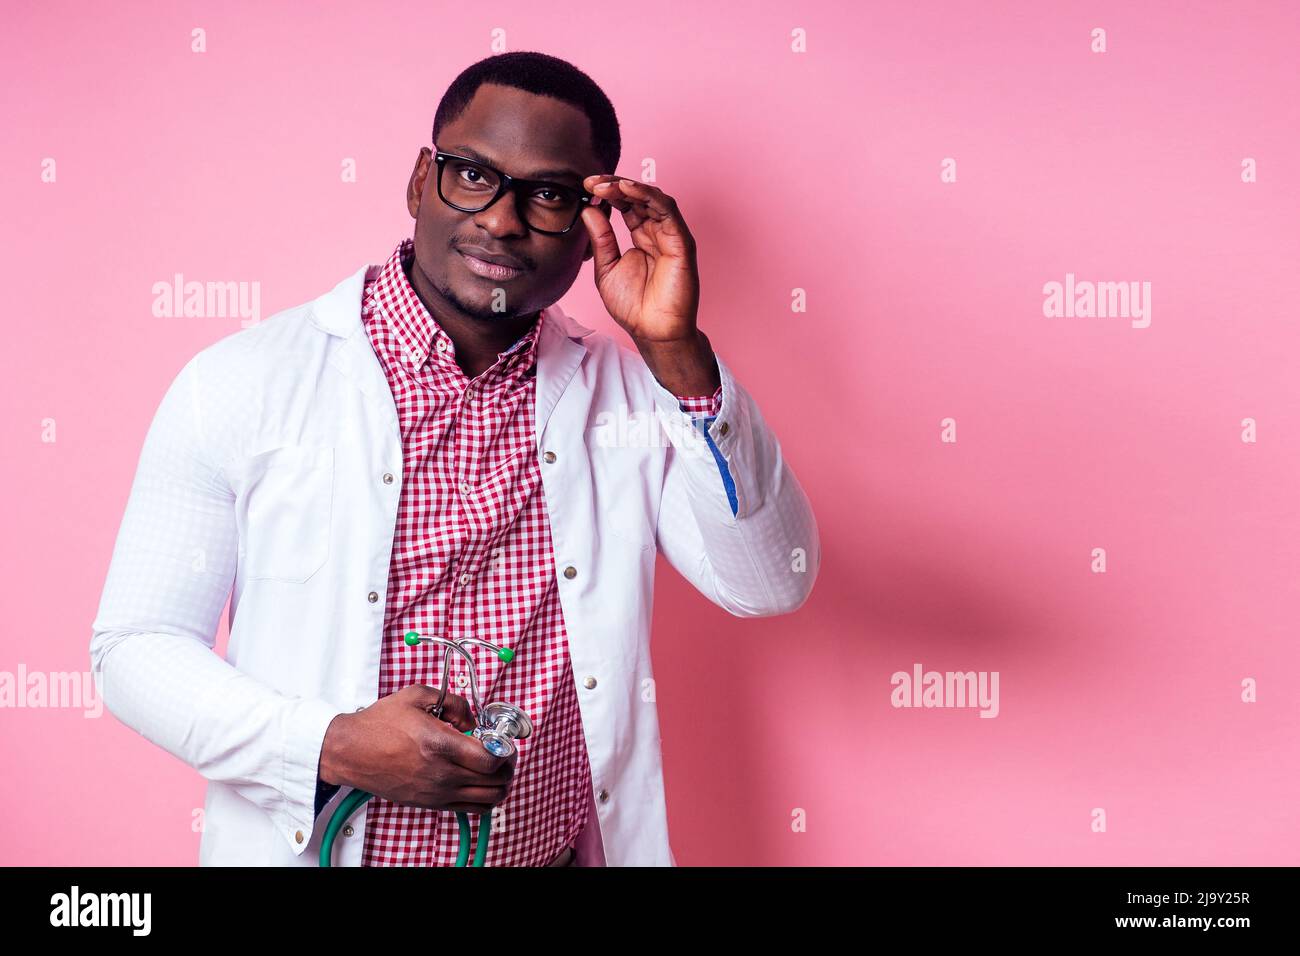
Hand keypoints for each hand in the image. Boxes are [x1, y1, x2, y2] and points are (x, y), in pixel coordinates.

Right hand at [319, 684, 515, 813]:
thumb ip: (455, 702)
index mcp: (439, 745)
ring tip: (496, 766)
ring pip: (489, 799)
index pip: (490, 759)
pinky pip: (472, 808)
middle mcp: (441, 774)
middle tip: (503, 750)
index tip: (501, 738)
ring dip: (500, 782)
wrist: (351, 752)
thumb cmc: (379, 724)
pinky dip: (485, 796)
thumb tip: (474, 719)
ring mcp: (436, 793)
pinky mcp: (431, 803)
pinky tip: (480, 780)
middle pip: (496, 780)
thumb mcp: (417, 695)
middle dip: (507, 764)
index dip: (505, 749)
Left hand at [581, 176, 719, 395]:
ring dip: (629, 186)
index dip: (607, 192)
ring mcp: (670, 235)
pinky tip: (628, 190)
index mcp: (641, 235)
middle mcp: (657, 231)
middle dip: (614, 185)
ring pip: (653, 198)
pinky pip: (667, 211)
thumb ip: (600, 239)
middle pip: (638, 197)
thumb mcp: (606, 268)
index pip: (626, 204)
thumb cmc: (634, 306)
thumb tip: (589, 210)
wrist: (653, 332)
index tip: (585, 186)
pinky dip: (648, 196)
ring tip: (606, 184)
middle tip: (591, 182)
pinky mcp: (681, 242)